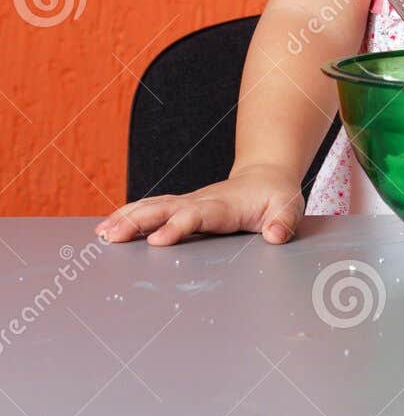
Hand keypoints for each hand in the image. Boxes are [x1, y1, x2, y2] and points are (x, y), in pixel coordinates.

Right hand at [93, 165, 304, 246]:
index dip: (178, 226)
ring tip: (102, 234)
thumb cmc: (276, 196)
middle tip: (112, 236)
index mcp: (225, 205)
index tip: (157, 240)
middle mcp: (201, 201)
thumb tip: (275, 236)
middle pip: (165, 208)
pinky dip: (128, 215)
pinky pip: (151, 208)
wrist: (266, 176)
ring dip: (127, 218)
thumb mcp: (289, 207)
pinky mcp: (181, 206)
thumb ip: (284, 222)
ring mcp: (188, 202)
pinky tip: (107, 228)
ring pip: (153, 206)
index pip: (198, 215)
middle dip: (139, 221)